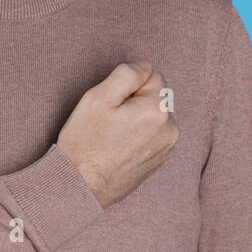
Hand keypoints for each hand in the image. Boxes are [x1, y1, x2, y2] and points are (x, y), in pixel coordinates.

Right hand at [56, 61, 178, 207]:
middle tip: (109, 119)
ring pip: (153, 115)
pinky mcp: (160, 160)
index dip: (127, 84)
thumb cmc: (86, 142)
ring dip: (137, 117)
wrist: (81, 185)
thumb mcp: (98, 97)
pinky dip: (139, 134)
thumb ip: (126, 74)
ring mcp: (167, 147)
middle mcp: (170, 129)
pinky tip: (119, 145)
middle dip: (134, 100)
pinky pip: (152, 134)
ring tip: (113, 134)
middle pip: (154, 96)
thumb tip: (145, 66)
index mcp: (158, 110)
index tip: (111, 102)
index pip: (151, 75)